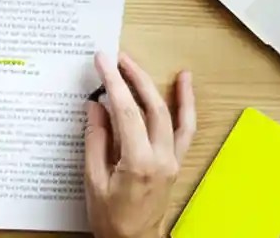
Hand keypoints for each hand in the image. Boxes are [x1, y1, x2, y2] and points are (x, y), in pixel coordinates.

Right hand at [84, 52, 196, 237]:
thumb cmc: (112, 220)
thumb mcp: (94, 181)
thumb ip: (96, 141)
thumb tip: (95, 107)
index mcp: (139, 162)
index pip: (126, 112)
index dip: (114, 83)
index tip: (103, 62)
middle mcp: (162, 158)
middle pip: (151, 107)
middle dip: (133, 77)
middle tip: (117, 58)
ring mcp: (172, 160)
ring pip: (171, 114)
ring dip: (157, 85)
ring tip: (145, 64)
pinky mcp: (174, 163)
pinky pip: (185, 129)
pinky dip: (185, 106)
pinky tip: (184, 87)